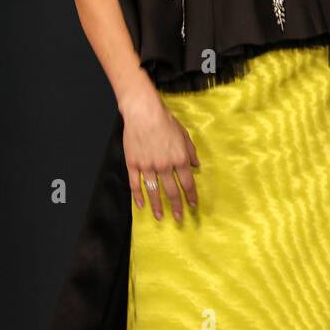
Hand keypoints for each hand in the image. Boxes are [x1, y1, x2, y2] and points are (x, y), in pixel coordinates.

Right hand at [121, 85, 199, 222]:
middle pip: (172, 191)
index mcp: (180, 158)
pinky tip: (141, 206)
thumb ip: (191, 151)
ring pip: (153, 191)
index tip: (193, 206)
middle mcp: (165, 165)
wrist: (143, 112)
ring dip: (158, 206)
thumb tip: (196, 165)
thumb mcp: (184, 135)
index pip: (188, 183)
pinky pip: (135, 184)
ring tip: (160, 217)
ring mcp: (148, 166)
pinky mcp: (134, 164)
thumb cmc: (165, 121)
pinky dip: (138, 196)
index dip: (191, 196)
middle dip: (177, 206)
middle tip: (179, 218)